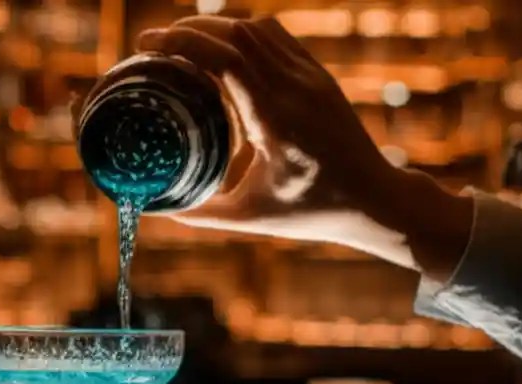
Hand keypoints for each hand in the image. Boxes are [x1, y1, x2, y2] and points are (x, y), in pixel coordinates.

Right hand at [136, 15, 471, 277]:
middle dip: (189, 29)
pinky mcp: (318, 74)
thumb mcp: (250, 218)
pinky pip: (276, 36)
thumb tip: (150, 207)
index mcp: (277, 122)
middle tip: (152, 42)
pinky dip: (241, 34)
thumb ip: (198, 212)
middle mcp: (297, 89)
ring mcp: (311, 77)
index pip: (226, 60)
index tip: (147, 44)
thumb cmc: (311, 212)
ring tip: (181, 43)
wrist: (374, 199)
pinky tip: (219, 49)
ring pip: (256, 28)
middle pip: (236, 33)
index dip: (182, 43)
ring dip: (214, 27)